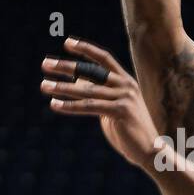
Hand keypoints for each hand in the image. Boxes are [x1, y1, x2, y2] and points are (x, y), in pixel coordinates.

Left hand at [42, 38, 161, 170]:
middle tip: (45, 63)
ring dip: (62, 87)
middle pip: (91, 71)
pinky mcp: (121, 111)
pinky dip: (70, 105)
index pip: (103, 59)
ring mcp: (125, 97)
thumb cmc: (127, 130)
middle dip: (66, 67)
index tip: (67, 43)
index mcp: (125, 80)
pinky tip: (55, 104)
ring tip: (44, 86)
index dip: (86, 49)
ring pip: (87, 90)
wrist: (149, 150)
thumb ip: (97, 94)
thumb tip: (77, 80)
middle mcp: (126, 85)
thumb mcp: (110, 107)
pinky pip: (89, 106)